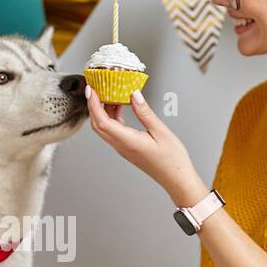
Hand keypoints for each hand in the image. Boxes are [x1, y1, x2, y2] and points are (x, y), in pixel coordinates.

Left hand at [86, 86, 207, 207]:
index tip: (90, 90)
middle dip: (93, 106)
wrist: (176, 178)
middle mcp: (121, 146)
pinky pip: (113, 131)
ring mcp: (123, 148)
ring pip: (104, 129)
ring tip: (108, 94)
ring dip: (102, 112)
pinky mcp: (127, 148)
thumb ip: (145, 112)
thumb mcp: (160, 131)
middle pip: (98, 125)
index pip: (102, 121)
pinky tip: (119, 107)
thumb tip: (134, 95)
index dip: (93, 105)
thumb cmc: (172, 159)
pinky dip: (112, 118)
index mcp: (127, 141)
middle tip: (94, 89)